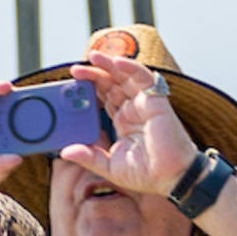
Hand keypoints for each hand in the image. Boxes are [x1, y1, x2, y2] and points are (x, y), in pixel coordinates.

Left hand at [67, 50, 195, 198]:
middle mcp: (132, 109)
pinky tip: (117, 63)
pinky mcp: (156, 101)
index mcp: (122, 121)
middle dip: (93, 75)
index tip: (70, 88)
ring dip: (109, 65)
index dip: (87, 92)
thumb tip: (65, 152)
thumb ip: (89, 157)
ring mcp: (143, 103)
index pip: (101, 99)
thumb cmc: (146, 174)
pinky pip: (144, 78)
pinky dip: (131, 68)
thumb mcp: (109, 166)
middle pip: (110, 84)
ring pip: (124, 77)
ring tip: (93, 57)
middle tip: (75, 70)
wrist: (172, 178)